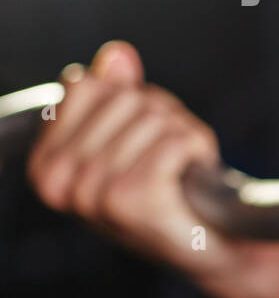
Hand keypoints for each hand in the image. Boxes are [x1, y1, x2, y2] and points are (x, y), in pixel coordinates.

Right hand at [27, 41, 241, 283]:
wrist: (214, 243)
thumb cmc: (172, 188)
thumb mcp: (137, 132)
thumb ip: (118, 91)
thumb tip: (116, 55)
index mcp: (45, 162)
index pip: (85, 86)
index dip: (130, 101)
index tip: (141, 140)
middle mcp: (58, 181)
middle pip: (124, 99)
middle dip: (163, 119)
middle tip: (170, 160)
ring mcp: (90, 193)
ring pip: (153, 117)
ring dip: (184, 136)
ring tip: (181, 172)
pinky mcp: (129, 200)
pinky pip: (174, 141)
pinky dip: (198, 150)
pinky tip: (193, 180)